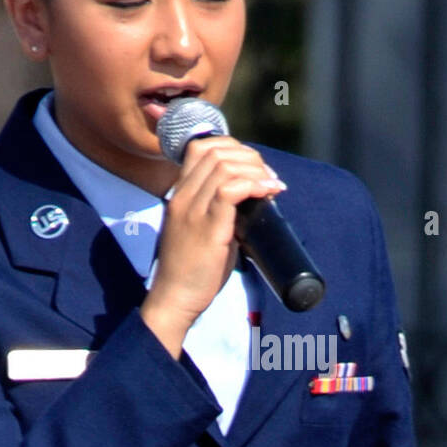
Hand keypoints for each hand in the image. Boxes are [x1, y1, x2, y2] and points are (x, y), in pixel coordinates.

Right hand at [139, 135, 285, 357]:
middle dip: (250, 158)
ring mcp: (193, 210)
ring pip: (225, 166)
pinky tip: (268, 193)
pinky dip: (254, 185)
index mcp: (180, 194)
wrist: (174, 298)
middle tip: (269, 178)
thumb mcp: (202, 230)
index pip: (201, 148)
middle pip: (217, 152)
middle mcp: (183, 196)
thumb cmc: (192, 270)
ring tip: (272, 186)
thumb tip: (250, 202)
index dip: (233, 148)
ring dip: (256, 171)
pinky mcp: (207, 228)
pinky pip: (231, 190)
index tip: (254, 168)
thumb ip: (219, 211)